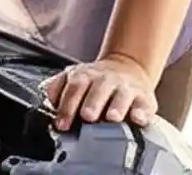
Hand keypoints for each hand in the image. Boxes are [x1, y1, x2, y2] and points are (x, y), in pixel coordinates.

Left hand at [41, 53, 156, 130]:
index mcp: (83, 75)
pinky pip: (144, 104)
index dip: (66, 107)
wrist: (127, 66)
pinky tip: (138, 119)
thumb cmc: (94, 80)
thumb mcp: (72, 78)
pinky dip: (142, 112)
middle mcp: (105, 79)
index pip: (72, 89)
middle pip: (97, 90)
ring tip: (112, 118)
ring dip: (116, 106)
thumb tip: (47, 103)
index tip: (61, 124)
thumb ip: (56, 88)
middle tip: (87, 117)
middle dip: (92, 103)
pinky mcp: (144, 97)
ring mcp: (125, 87)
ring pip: (121, 95)